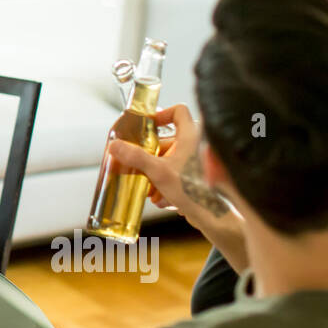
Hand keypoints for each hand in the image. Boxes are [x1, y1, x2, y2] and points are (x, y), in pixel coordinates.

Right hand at [105, 105, 233, 225]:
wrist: (212, 215)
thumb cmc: (193, 190)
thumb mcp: (158, 171)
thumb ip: (135, 157)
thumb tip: (115, 146)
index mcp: (191, 136)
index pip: (178, 111)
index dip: (162, 114)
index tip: (148, 126)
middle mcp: (195, 146)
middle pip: (166, 141)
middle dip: (150, 156)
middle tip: (137, 166)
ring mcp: (196, 162)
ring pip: (169, 160)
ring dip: (155, 174)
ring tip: (150, 188)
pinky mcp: (196, 177)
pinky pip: (175, 174)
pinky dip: (165, 184)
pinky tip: (161, 198)